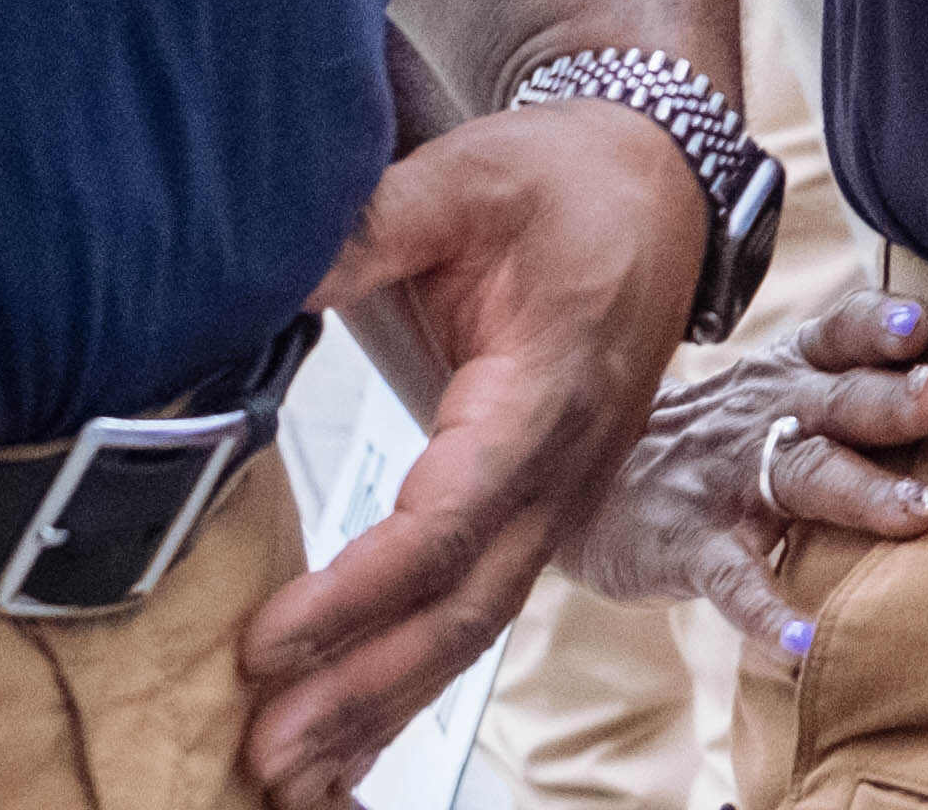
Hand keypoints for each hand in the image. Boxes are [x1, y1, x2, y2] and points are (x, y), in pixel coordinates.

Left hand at [232, 102, 710, 804]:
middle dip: (366, 688)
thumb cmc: (565, 181)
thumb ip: (373, 223)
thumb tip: (273, 269)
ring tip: (294, 772)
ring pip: (476, 622)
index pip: (445, 521)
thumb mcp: (469, 176)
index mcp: (546, 391)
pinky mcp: (543, 506)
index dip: (356, 591)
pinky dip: (416, 676)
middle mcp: (565, 466)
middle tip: (266, 751)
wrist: (661, 189)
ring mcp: (563, 495)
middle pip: (466, 604)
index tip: (266, 641)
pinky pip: (480, 604)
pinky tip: (356, 733)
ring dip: (386, 702)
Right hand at [554, 290, 927, 664]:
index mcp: (788, 374)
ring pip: (798, 479)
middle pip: (833, 401)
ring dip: (861, 494)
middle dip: (888, 399)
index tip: (920, 325)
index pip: (836, 333)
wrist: (595, 481)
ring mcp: (726, 483)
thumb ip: (854, 380)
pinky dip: (768, 613)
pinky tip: (804, 646)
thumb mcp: (774, 389)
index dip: (876, 325)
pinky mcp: (692, 548)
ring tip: (920, 516)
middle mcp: (763, 418)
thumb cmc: (720, 435)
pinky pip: (733, 581)